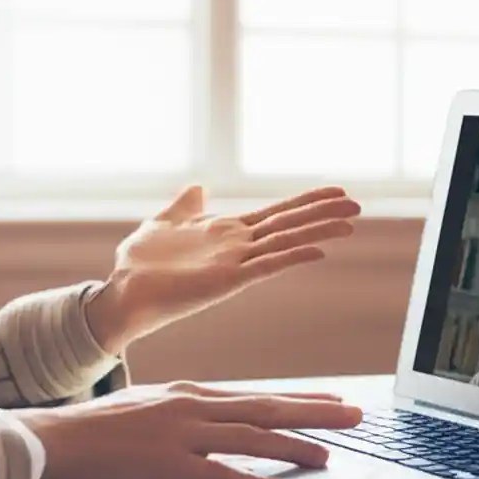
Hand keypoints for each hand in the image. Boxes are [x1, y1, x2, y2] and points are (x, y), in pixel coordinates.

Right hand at [16, 381, 362, 478]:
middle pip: (266, 407)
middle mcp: (192, 405)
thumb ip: (184, 415)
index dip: (299, 401)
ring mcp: (180, 431)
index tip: (332, 403)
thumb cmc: (96, 430)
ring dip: (294, 446)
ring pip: (251, 435)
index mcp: (190, 394)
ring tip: (327, 457)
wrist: (53, 438)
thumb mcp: (149, 409)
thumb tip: (214, 424)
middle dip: (315, 412)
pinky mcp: (165, 461)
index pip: (257, 397)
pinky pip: (216, 473)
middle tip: (355, 416)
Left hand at [85, 185, 360, 353]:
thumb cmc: (139, 262)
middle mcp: (238, 248)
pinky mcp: (227, 282)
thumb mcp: (163, 222)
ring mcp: (235, 264)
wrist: (121, 291)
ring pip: (285, 243)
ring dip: (317, 233)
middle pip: (289, 225)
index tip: (335, 192)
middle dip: (322, 215)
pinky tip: (317, 253)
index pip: (275, 213)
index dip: (305, 202)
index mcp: (226, 232)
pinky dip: (291, 259)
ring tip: (350, 224)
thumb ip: (185, 207)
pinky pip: (265, 267)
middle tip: (358, 205)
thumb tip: (199, 186)